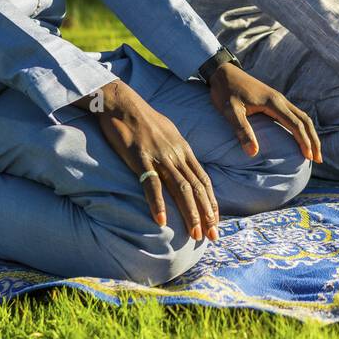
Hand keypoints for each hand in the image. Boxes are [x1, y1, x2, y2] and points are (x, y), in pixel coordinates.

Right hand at [73, 80, 219, 240]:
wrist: (121, 102)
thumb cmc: (143, 118)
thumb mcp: (168, 133)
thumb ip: (177, 151)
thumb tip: (184, 167)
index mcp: (183, 149)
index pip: (203, 180)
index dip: (211, 202)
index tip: (216, 221)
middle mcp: (176, 154)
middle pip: (197, 188)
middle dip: (207, 214)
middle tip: (212, 236)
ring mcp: (159, 156)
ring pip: (181, 189)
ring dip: (190, 214)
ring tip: (195, 234)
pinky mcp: (140, 158)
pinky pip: (151, 184)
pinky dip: (158, 203)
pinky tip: (161, 221)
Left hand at [206, 63, 322, 163]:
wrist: (223, 72)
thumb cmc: (225, 91)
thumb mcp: (230, 111)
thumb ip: (241, 130)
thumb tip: (253, 153)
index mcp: (273, 102)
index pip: (295, 124)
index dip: (304, 141)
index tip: (309, 157)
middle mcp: (280, 100)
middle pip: (305, 120)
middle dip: (314, 140)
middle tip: (318, 159)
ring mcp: (279, 99)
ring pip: (302, 117)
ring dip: (310, 134)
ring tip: (314, 152)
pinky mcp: (275, 100)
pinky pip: (295, 115)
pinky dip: (302, 127)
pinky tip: (301, 137)